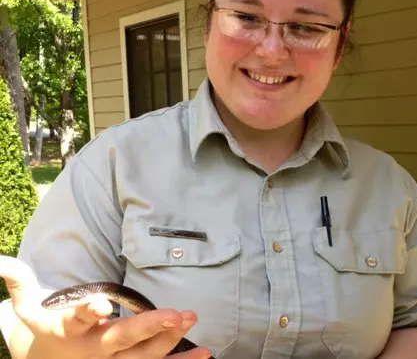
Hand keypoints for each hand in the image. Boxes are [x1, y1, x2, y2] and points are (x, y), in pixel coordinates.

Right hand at [0, 256, 212, 358]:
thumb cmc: (46, 327)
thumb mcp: (28, 307)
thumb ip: (18, 282)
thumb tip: (0, 259)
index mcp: (71, 330)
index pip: (79, 318)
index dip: (91, 312)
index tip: (104, 304)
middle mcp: (94, 350)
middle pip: (123, 339)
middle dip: (150, 326)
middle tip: (177, 314)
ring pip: (144, 356)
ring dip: (171, 341)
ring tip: (192, 319)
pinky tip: (204, 353)